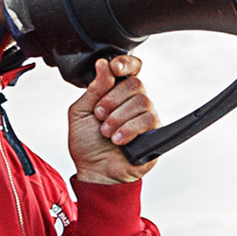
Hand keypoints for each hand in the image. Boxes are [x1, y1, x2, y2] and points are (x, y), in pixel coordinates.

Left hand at [67, 55, 160, 183]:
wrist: (94, 172)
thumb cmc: (87, 144)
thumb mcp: (81, 112)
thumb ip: (94, 88)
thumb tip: (103, 64)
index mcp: (117, 93)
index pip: (131, 68)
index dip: (126, 64)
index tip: (114, 68)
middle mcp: (134, 102)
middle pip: (135, 83)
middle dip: (112, 99)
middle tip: (99, 115)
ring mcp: (146, 117)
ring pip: (142, 102)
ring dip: (118, 118)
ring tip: (106, 133)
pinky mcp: (155, 134)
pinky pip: (149, 120)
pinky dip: (129, 129)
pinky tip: (118, 140)